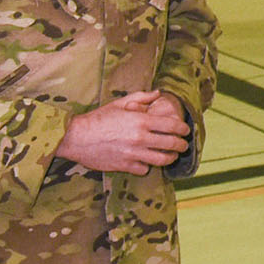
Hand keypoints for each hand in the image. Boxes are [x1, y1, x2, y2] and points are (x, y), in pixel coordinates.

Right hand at [58, 92, 188, 175]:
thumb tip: (157, 94)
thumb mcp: (120, 103)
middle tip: (183, 145)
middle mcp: (140, 138)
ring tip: (171, 156)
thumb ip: (141, 98)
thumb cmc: (98, 119)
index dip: (183, 128)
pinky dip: (147, 166)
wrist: (77, 138)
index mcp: (141, 121)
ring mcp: (133, 154)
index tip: (186, 130)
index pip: (172, 126)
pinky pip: (144, 169)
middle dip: (181, 145)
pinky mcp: (124, 165)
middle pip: (171, 144)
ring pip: (161, 160)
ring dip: (170, 158)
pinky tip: (147, 162)